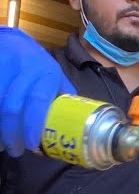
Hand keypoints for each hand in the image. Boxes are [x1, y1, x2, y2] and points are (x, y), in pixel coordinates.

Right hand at [0, 27, 76, 154]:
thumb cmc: (37, 65)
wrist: (12, 42)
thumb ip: (62, 97)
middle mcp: (23, 69)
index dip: (33, 125)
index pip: (38, 101)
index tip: (32, 145)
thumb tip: (76, 126)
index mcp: (46, 73)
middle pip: (12, 106)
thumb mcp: (55, 76)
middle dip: (12, 133)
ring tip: (2, 144)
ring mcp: (3, 68)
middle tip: (15, 150)